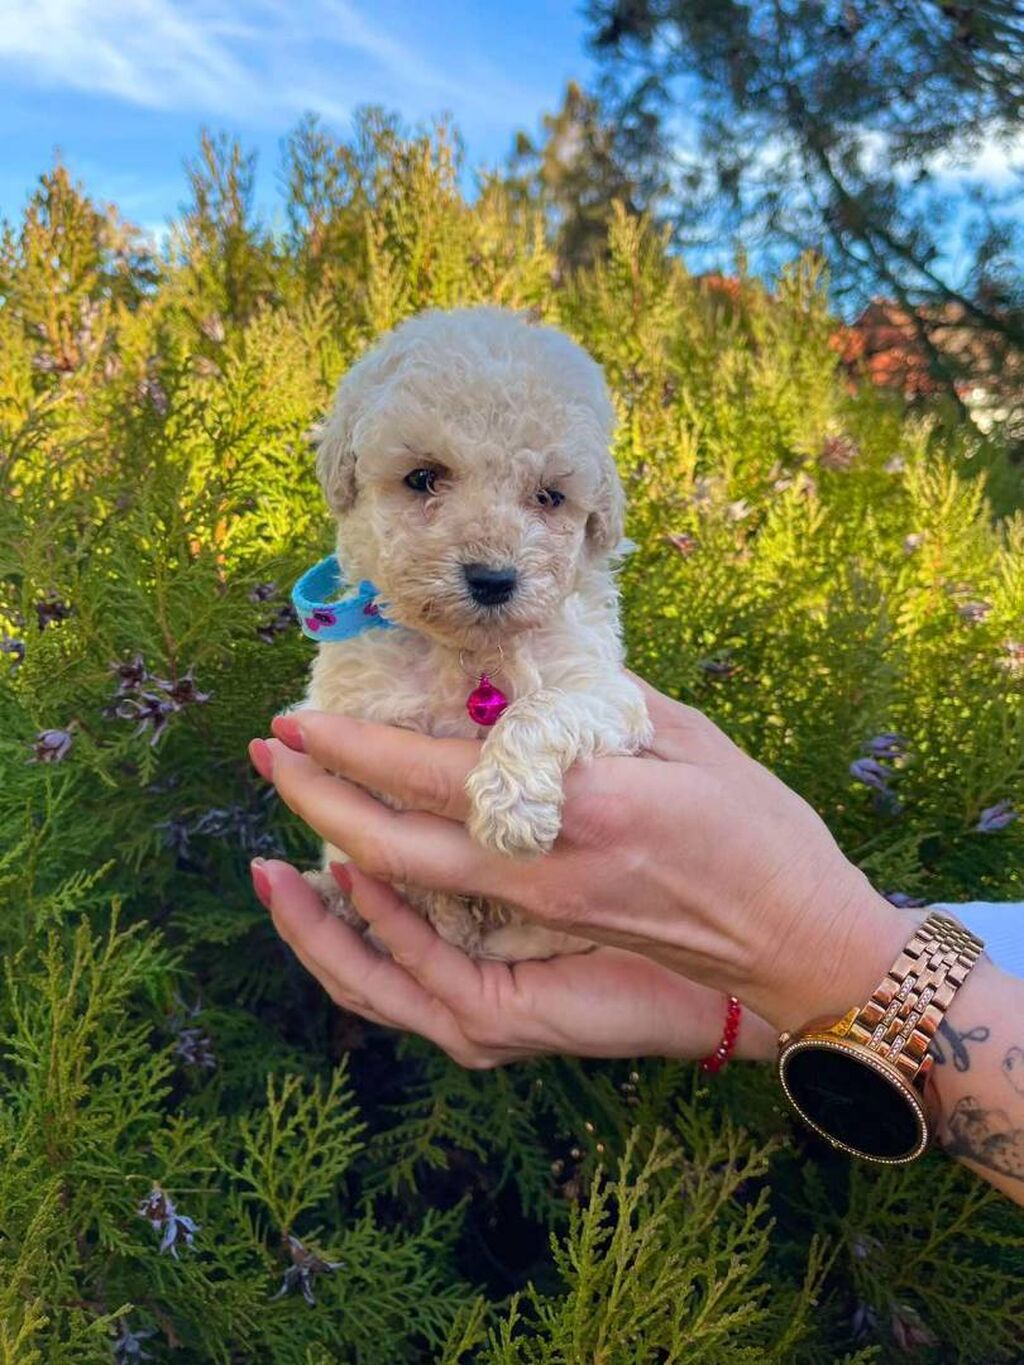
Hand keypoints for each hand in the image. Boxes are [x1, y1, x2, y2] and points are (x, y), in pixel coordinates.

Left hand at [250, 679, 907, 1032]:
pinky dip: (387, 890)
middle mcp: (544, 868)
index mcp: (583, 803)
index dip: (355, 747)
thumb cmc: (761, 830)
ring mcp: (541, 917)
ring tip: (293, 810)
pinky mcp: (548, 943)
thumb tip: (526, 664)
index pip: (438, 775)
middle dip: (316, 799)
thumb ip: (599, 700)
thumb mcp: (690, 737)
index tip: (300, 717)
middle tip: (269, 754)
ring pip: (406, 893)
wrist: (798, 945)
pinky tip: (363, 863)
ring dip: (337, 849)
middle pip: (393, 846)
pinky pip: (441, 919)